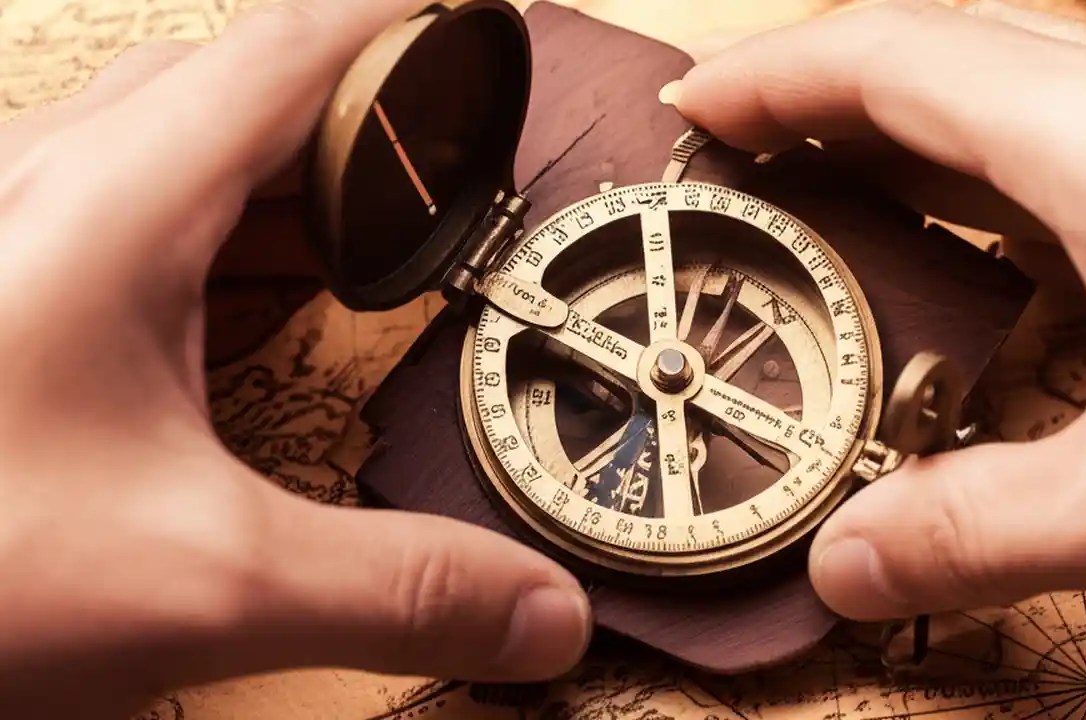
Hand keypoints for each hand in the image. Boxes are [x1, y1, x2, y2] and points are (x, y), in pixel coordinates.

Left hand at [0, 2, 588, 715]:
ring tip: (385, 223)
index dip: (414, 22)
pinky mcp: (9, 292)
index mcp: (114, 203)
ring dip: (298, 172)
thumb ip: (392, 587)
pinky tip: (254, 300)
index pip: (302, 49)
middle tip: (462, 157)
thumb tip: (539, 610)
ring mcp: (23, 235)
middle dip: (374, 110)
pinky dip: (231, 238)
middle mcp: (57, 188)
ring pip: (189, 149)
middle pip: (252, 88)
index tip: (494, 21)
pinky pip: (139, 216)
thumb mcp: (193, 583)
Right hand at [670, 0, 1085, 623]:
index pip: (900, 59)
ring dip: (913, 133)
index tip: (695, 107)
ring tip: (832, 197)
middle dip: (826, 94)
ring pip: (1027, 94)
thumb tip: (854, 564)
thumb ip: (984, 529)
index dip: (776, 75)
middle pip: (954, 54)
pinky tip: (989, 256)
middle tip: (740, 160)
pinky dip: (1000, 182)